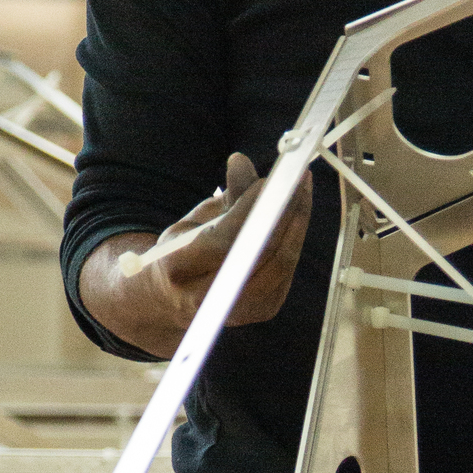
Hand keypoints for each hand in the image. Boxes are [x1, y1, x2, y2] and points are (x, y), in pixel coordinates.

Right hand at [81, 151, 311, 357]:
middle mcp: (208, 298)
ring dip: (297, 223)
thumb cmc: (179, 254)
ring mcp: (240, 310)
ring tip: (301, 190)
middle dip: (284, 213)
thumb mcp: (190, 222)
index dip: (250, 209)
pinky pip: (287, 270)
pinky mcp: (263, 310)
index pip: (223, 240)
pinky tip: (297, 213)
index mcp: (177, 270)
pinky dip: (295, 238)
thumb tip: (241, 161)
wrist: (172, 301)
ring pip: (281, 263)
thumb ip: (222, 198)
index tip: (269, 179)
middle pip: (260, 255)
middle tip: (297, 179)